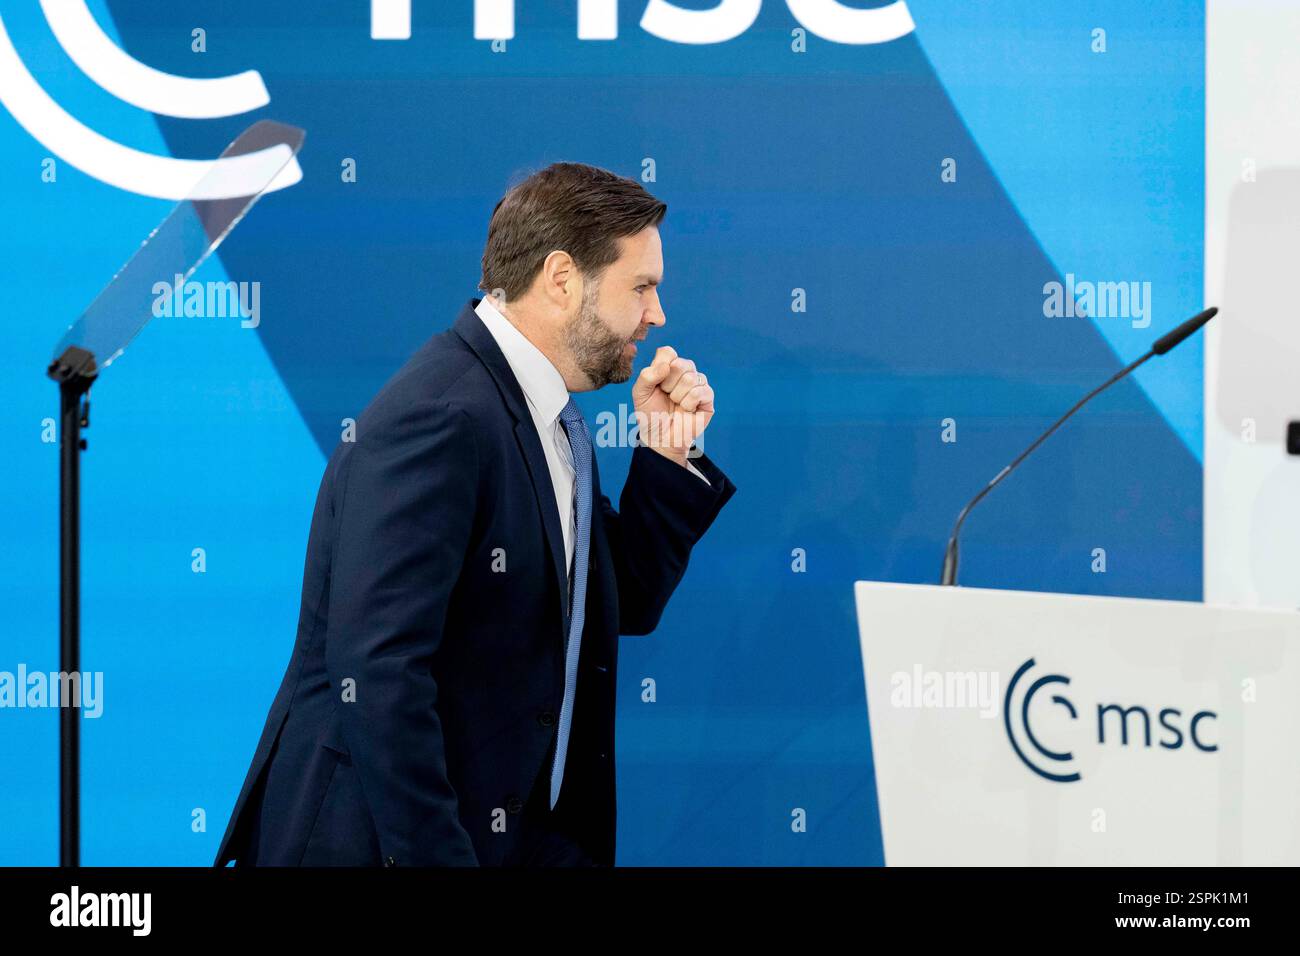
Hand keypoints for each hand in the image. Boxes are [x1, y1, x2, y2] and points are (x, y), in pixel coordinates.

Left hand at [631, 346, 714, 466]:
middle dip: (668, 384)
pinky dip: (688, 403)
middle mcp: (685, 372)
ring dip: (678, 396)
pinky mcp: (708, 397)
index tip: (656, 384)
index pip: (668, 352)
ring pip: (690, 378)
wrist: (661, 437)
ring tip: (675, 404)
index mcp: (668, 366)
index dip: (660, 368)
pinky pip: (700, 391)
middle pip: (680, 364)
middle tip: (666, 396)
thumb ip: (646, 376)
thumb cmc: (650, 414)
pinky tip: (686, 409)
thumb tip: (667, 366)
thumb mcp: (640, 394)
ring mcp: (698, 383)